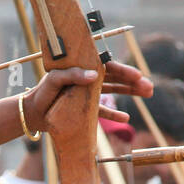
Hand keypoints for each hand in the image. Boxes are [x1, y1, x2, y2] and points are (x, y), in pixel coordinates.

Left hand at [23, 62, 152, 131]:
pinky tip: (126, 118)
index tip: (137, 75)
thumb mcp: (54, 80)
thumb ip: (72, 75)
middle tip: (150, 87)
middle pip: (116, 77)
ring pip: (114, 90)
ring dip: (131, 92)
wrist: (33, 113)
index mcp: (82, 67)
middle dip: (134, 82)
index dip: (124, 70)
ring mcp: (89, 93)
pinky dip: (114, 113)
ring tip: (148, 94)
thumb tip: (94, 75)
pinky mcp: (86, 108)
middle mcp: (88, 78)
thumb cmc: (42, 93)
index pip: (107, 66)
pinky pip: (103, 110)